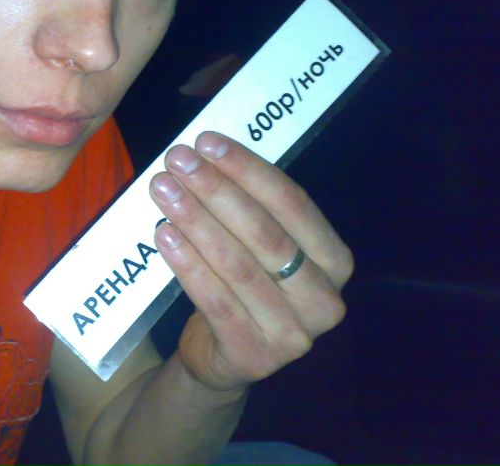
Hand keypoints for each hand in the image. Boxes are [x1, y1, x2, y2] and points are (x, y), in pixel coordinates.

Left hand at [149, 131, 352, 391]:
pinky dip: (189, 265)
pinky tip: (165, 236)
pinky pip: (216, 302)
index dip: (248, 169)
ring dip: (197, 221)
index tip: (207, 142)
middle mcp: (325, 299)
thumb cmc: (243, 287)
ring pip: (238, 266)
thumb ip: (250, 209)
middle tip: (178, 160)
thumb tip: (208, 155)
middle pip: (265, 233)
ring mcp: (294, 335)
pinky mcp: (256, 357)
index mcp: (334, 260)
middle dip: (216, 190)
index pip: (293, 204)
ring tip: (164, 190)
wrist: (222, 358)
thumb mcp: (258, 248)